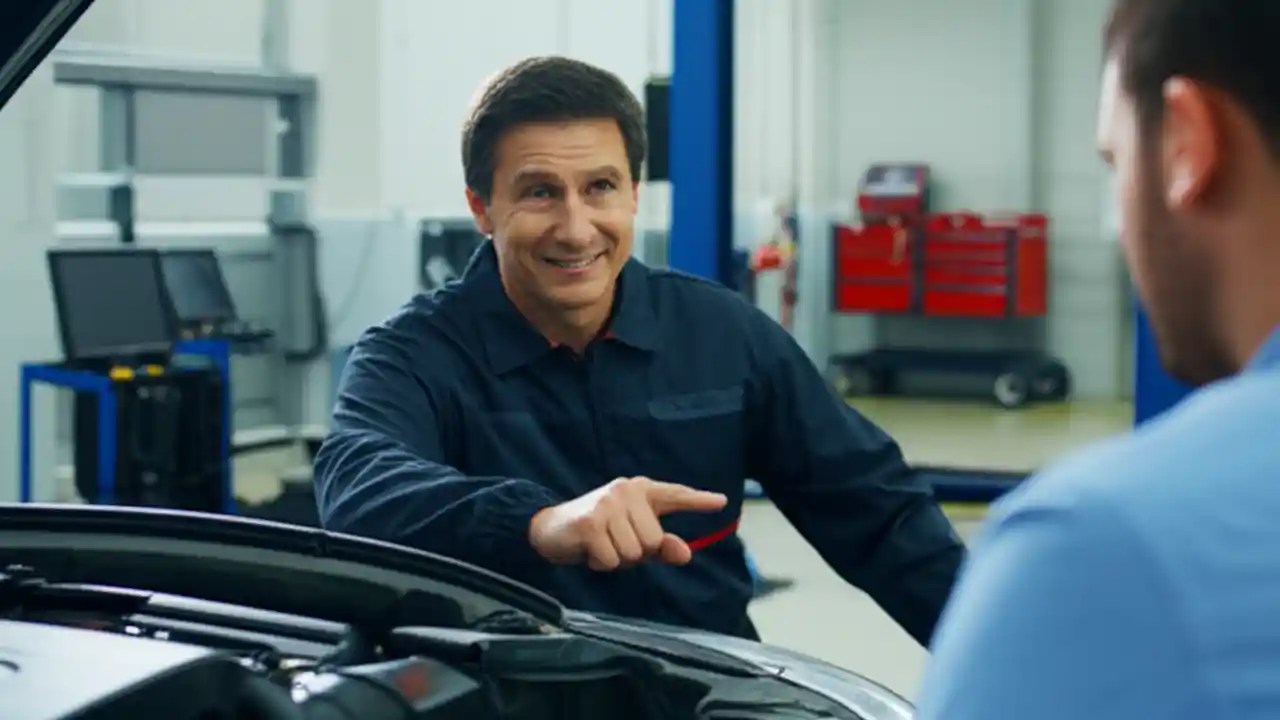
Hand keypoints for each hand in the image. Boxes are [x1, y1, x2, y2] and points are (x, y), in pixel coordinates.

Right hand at [528, 477, 727, 570]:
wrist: (549, 528)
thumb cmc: (597, 532)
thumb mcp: (631, 537)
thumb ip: (661, 545)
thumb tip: (686, 554)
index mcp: (640, 490)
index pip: (674, 495)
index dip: (698, 500)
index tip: (721, 502)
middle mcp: (626, 490)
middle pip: (654, 541)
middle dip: (636, 553)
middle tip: (613, 543)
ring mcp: (607, 505)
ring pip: (634, 553)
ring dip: (617, 559)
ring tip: (601, 545)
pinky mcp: (591, 523)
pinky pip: (613, 560)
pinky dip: (601, 564)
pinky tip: (589, 550)